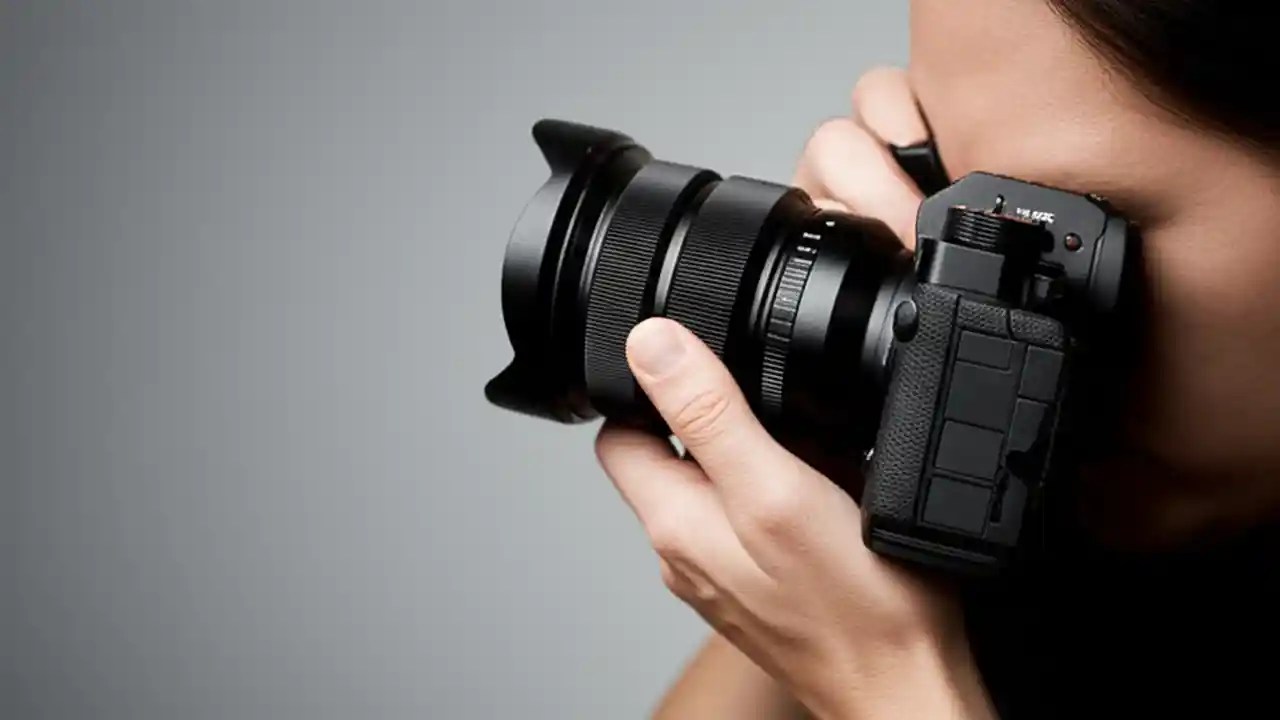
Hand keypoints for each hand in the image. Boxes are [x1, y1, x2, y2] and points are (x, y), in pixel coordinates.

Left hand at [595, 69, 995, 719]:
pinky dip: (781, 487)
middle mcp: (686, 549)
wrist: (904, 684)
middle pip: (667, 453)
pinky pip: (754, 513)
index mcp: (673, 520)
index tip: (700, 359)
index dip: (647, 385)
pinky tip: (827, 489)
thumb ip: (709, 414)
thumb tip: (650, 343)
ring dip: (753, 449)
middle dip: (710, 412)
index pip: (618, 431)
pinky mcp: (763, 581)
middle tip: (771, 400)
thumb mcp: (775, 488)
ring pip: (716, 481)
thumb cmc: (855, 606)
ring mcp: (724, 569)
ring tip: (809, 448)